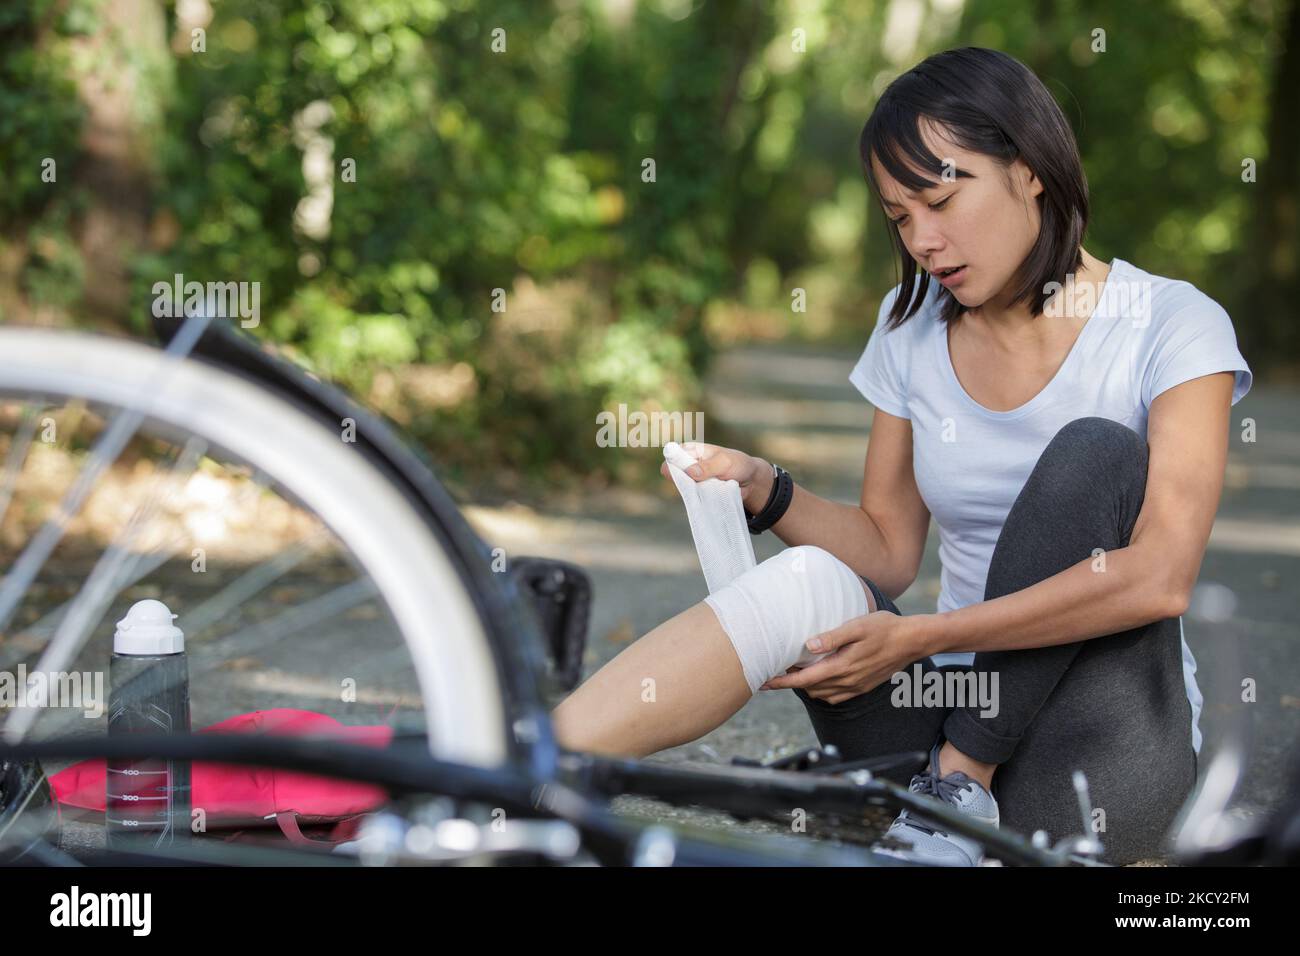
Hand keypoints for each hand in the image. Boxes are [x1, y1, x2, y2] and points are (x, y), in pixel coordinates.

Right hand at [659, 442, 772, 511]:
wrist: (750, 481)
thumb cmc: (737, 464)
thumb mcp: (725, 462)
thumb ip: (708, 466)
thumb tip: (690, 472)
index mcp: (691, 450)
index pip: (672, 455)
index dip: (672, 464)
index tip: (684, 474)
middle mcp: (688, 465)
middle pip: (674, 474)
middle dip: (684, 481)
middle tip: (701, 482)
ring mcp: (692, 481)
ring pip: (683, 488)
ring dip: (695, 491)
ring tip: (711, 488)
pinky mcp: (698, 493)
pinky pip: (693, 498)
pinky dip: (700, 499)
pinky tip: (711, 497)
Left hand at [759, 609, 922, 704]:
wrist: (913, 641)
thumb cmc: (885, 628)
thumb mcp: (857, 626)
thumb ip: (832, 637)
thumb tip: (808, 645)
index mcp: (843, 666)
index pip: (805, 680)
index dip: (782, 682)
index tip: (764, 682)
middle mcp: (848, 681)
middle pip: (811, 689)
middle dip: (790, 684)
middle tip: (774, 672)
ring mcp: (856, 686)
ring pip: (823, 694)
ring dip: (806, 687)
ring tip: (793, 673)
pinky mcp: (863, 686)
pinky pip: (836, 695)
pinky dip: (822, 690)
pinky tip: (818, 678)